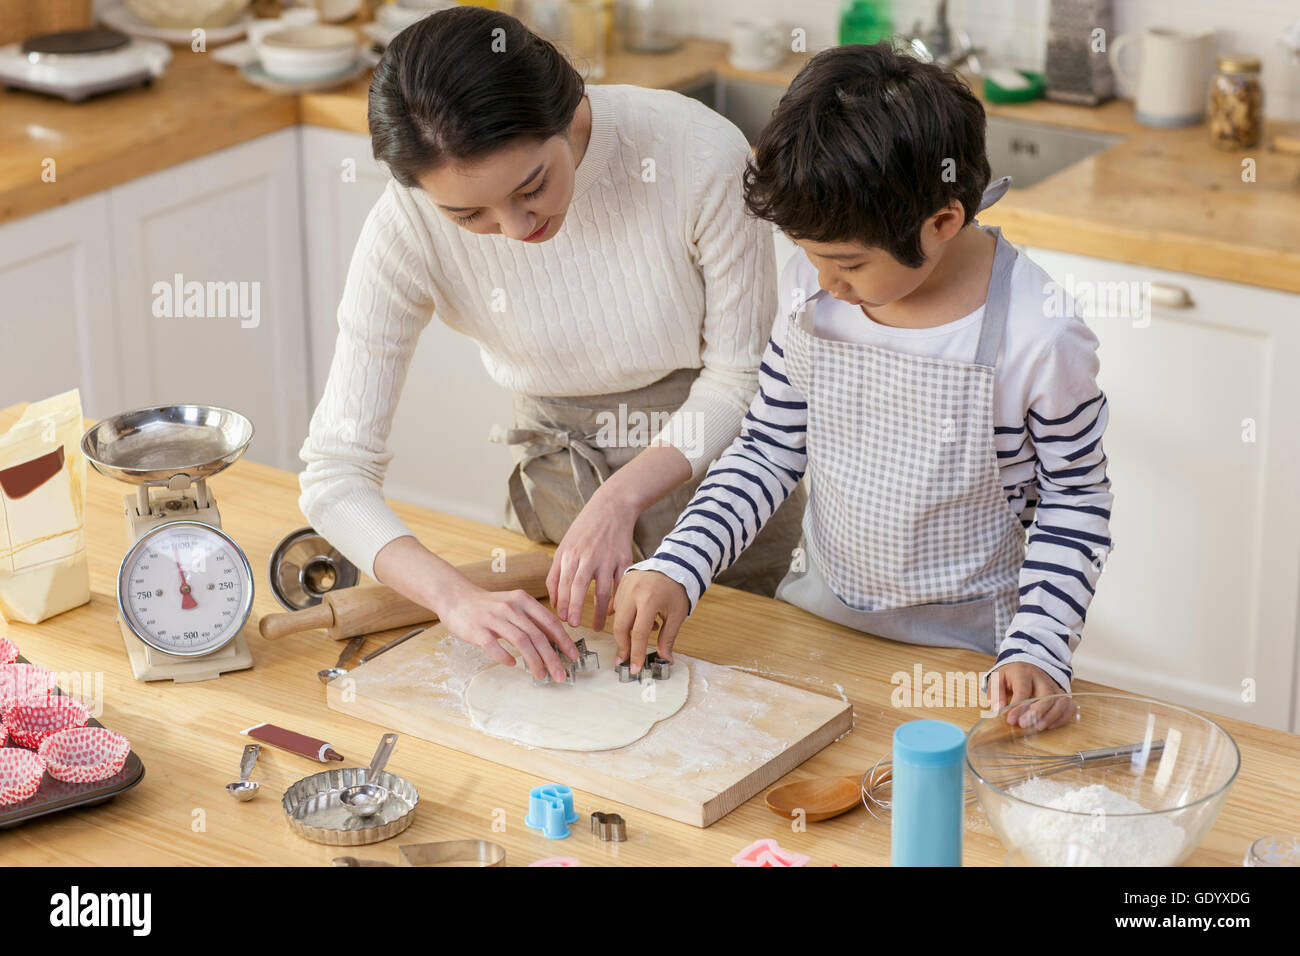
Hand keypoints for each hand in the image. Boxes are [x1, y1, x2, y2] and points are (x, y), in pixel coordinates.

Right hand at [436, 578, 578, 681]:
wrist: (456, 597)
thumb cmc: (489, 606)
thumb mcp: (513, 605)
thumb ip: (531, 620)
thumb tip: (554, 640)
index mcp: (523, 600)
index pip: (549, 621)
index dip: (564, 640)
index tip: (573, 655)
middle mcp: (511, 608)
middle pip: (538, 635)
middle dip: (552, 657)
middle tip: (561, 674)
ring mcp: (494, 619)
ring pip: (521, 642)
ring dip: (534, 661)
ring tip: (541, 675)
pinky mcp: (478, 630)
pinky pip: (495, 647)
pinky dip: (506, 657)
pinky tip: (513, 665)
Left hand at [547, 490, 638, 630]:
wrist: (612, 507)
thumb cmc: (585, 529)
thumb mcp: (564, 546)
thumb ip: (556, 574)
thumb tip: (554, 602)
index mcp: (568, 554)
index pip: (561, 583)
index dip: (561, 603)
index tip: (561, 619)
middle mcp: (586, 556)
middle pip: (578, 587)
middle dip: (575, 608)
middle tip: (573, 626)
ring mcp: (606, 558)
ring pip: (602, 591)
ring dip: (599, 612)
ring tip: (597, 627)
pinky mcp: (623, 560)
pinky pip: (620, 585)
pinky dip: (618, 600)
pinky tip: (615, 612)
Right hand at [611, 569, 688, 672]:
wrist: (674, 564)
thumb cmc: (677, 589)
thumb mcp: (677, 615)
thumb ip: (668, 638)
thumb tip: (665, 659)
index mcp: (649, 600)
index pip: (639, 634)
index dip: (636, 653)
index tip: (634, 668)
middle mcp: (633, 592)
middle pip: (621, 627)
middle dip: (623, 646)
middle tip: (625, 660)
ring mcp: (624, 586)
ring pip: (617, 617)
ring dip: (627, 629)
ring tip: (646, 630)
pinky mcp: (621, 582)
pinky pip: (616, 605)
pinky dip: (623, 615)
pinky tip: (635, 618)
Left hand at [987, 662, 1070, 729]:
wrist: (1026, 665)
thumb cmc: (1011, 675)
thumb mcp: (998, 678)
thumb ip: (996, 693)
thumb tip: (999, 710)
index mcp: (1024, 672)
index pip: (1023, 689)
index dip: (1017, 706)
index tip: (1010, 719)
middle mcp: (1042, 679)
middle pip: (1045, 694)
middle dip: (1036, 711)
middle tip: (1024, 724)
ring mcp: (1054, 687)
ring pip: (1060, 701)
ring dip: (1051, 716)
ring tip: (1038, 727)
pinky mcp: (1061, 695)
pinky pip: (1068, 707)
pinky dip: (1062, 718)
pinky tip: (1050, 726)